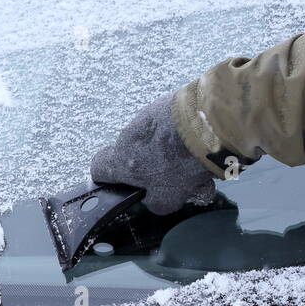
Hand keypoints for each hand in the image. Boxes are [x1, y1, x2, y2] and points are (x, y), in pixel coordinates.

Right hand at [90, 95, 216, 214]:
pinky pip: (170, 123)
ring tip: (195, 160)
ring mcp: (146, 116)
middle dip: (150, 166)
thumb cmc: (182, 162)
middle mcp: (128, 136)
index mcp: (121, 161)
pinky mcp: (166, 103)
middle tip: (172, 176)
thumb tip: (154, 200)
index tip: (119, 181)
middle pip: (131, 154)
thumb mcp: (168, 199)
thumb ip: (155, 203)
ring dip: (169, 150)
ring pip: (153, 139)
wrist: (206, 126)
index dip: (107, 176)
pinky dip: (181, 134)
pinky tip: (201, 143)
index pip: (98, 168)